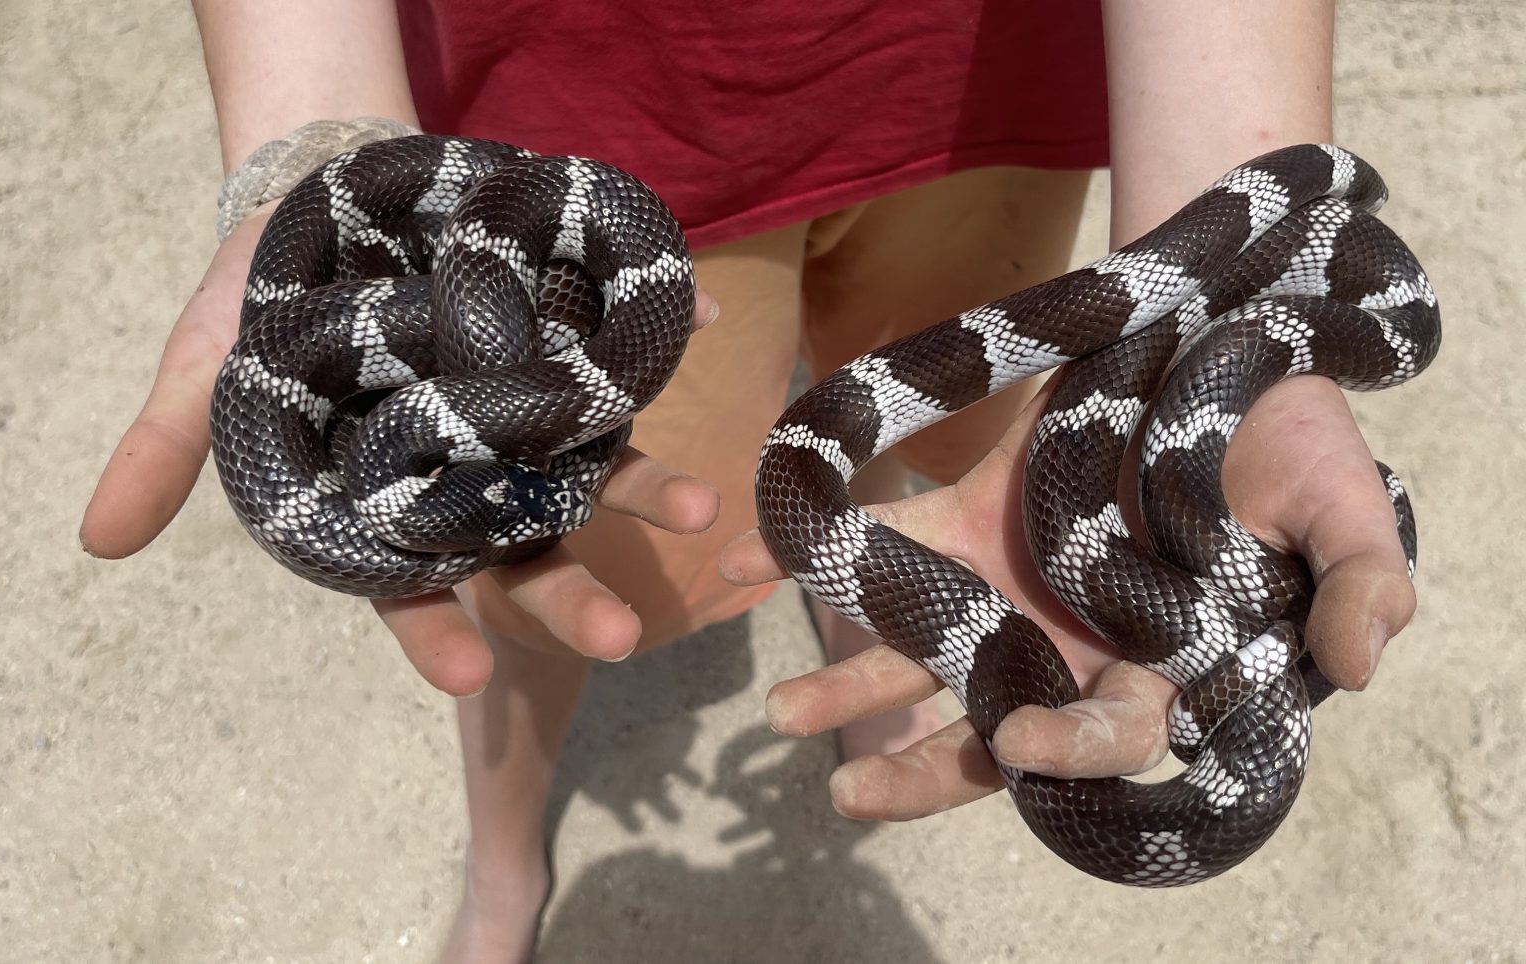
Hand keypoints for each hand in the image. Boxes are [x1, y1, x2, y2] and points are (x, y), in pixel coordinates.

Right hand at [80, 210, 721, 695]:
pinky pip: (618, 352)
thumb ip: (169, 451)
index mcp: (394, 500)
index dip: (433, 632)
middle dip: (571, 594)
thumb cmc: (265, 302)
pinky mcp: (565, 347)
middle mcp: (473, 472)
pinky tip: (701, 325)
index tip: (463, 675)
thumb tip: (97, 541)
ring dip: (647, 490)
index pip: (413, 588)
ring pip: (593, 470)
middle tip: (621, 635)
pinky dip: (658, 337)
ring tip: (701, 510)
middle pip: (524, 550)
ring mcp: (529, 415)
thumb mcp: (210, 372)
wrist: (327, 195)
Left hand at [719, 374, 1414, 819]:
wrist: (1218, 341)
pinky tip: (743, 570)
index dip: (1070, 746)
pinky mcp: (964, 523)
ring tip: (783, 715)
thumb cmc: (1291, 437)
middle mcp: (1071, 643)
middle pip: (994, 725)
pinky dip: (818, 561)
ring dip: (852, 683)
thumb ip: (1361, 580)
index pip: (1114, 732)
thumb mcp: (1346, 504)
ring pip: (925, 658)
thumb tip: (1365, 665)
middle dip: (925, 767)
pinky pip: (883, 548)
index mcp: (1160, 661)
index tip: (1011, 739)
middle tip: (847, 793)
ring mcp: (1010, 588)